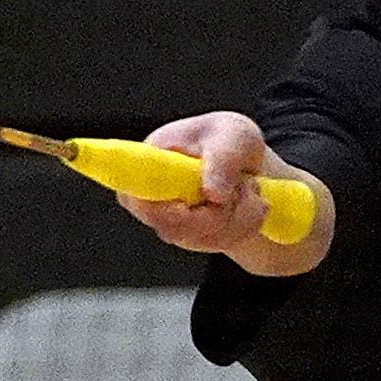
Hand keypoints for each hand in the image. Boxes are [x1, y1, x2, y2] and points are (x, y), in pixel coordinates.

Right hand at [115, 110, 288, 262]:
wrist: (247, 168)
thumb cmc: (230, 143)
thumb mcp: (235, 136)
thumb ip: (224, 159)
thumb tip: (212, 193)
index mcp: (153, 160)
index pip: (132, 195)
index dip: (160, 209)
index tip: (189, 206)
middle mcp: (154, 194)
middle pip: (174, 226)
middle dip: (220, 211)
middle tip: (245, 185)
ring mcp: (170, 221)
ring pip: (202, 238)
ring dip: (239, 217)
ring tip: (249, 189)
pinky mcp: (190, 238)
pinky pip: (217, 244)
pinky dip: (242, 227)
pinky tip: (247, 205)